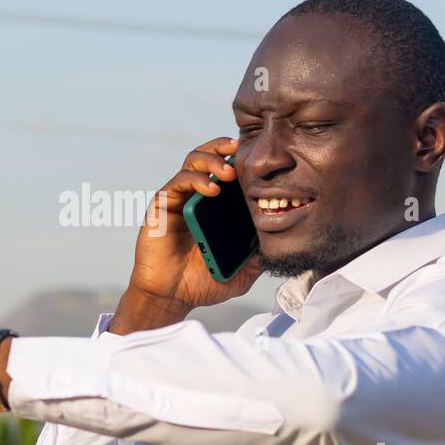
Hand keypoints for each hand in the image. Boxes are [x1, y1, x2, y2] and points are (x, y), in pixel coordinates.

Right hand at [113, 137, 262, 332]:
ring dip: (211, 160)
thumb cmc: (202, 282)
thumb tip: (282, 243)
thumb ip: (259, 256)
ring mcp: (179, 199)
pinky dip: (196, 181)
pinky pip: (178, 183)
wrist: (171, 296)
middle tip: (241, 152)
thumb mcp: (242, 271)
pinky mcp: (162, 205)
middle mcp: (197, 197)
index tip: (260, 158)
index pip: (228, 171)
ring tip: (228, 173)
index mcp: (216, 207)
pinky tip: (212, 189)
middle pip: (209, 157)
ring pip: (192, 162)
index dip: (240, 159)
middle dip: (224, 148)